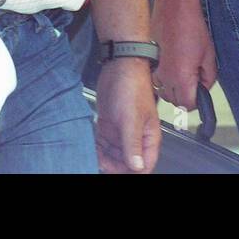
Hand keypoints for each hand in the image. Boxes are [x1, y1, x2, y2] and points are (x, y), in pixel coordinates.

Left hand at [94, 57, 160, 172]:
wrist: (119, 66)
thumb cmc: (132, 87)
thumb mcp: (132, 119)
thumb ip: (133, 144)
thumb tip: (137, 167)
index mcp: (148, 138)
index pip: (144, 166)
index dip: (133, 172)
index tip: (117, 172)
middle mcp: (135, 137)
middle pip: (126, 163)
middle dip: (114, 166)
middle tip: (101, 164)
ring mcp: (121, 132)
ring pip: (112, 155)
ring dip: (103, 158)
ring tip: (93, 156)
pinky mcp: (108, 125)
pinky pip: (102, 143)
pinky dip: (96, 147)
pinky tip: (90, 148)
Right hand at [152, 0, 216, 108]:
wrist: (174, 7)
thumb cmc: (192, 27)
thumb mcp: (209, 55)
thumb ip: (209, 77)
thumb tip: (204, 87)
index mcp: (182, 78)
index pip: (187, 105)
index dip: (196, 102)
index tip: (200, 95)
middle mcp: (165, 76)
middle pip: (174, 101)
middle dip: (184, 96)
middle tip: (194, 81)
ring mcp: (155, 68)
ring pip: (162, 91)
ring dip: (172, 88)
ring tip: (182, 74)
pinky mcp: (149, 60)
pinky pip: (155, 78)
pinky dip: (162, 78)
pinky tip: (171, 66)